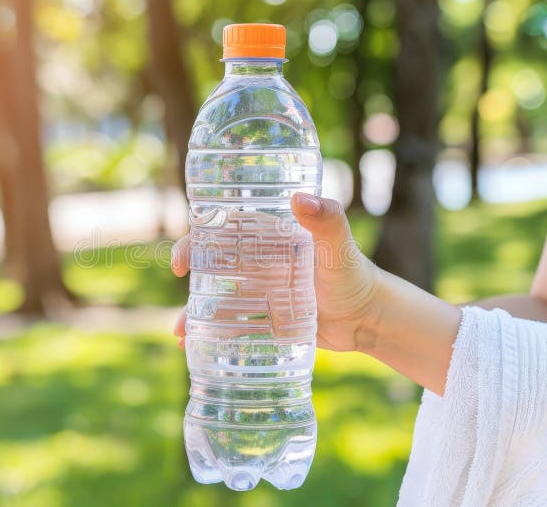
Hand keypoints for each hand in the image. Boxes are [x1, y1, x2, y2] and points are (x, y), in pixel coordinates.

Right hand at [171, 193, 381, 352]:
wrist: (367, 318)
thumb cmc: (355, 274)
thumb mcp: (339, 247)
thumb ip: (328, 220)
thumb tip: (300, 199)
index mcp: (271, 237)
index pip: (226, 228)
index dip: (200, 235)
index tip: (185, 255)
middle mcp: (260, 261)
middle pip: (214, 260)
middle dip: (191, 269)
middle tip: (180, 285)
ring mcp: (261, 291)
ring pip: (218, 295)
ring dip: (195, 310)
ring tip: (181, 331)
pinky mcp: (266, 318)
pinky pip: (232, 324)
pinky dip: (212, 334)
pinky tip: (194, 347)